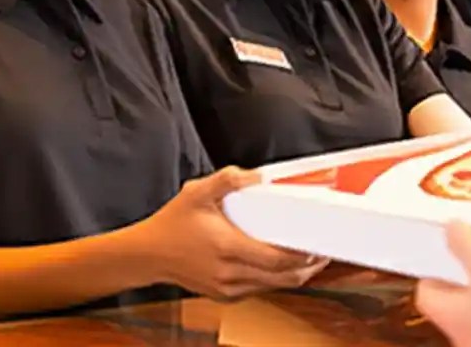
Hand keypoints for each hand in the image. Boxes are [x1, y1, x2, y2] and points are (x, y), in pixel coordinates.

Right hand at [141, 167, 327, 299]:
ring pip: (272, 287)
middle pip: (282, 279)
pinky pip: (258, 289)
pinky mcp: (223, 295)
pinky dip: (274, 280)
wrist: (147, 255)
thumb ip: (228, 179)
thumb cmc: (172, 223)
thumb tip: (258, 176)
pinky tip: (282, 266)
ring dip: (294, 275)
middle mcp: (230, 273)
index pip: (277, 260)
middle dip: (308, 268)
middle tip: (323, 254)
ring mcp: (226, 288)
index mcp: (228, 248)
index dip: (304, 257)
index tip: (319, 246)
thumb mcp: (197, 192)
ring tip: (309, 259)